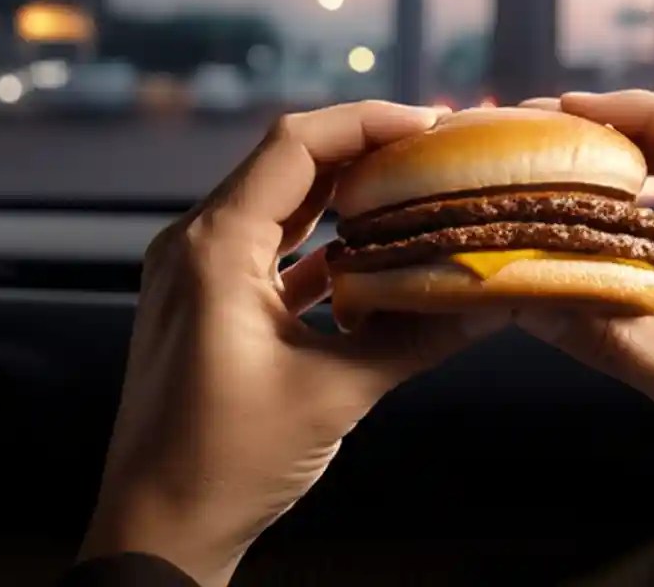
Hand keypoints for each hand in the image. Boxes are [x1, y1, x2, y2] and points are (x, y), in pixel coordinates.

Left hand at [78, 102, 507, 586]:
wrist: (159, 529)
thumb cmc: (227, 460)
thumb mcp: (334, 394)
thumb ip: (416, 336)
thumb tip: (494, 297)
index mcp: (215, 247)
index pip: (296, 145)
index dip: (368, 123)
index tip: (433, 126)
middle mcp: (196, 244)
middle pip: (288, 165)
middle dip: (364, 151)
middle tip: (437, 152)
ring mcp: (196, 273)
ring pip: (279, 206)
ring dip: (344, 196)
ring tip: (415, 189)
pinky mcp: (207, 304)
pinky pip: (270, 250)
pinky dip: (321, 245)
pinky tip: (373, 255)